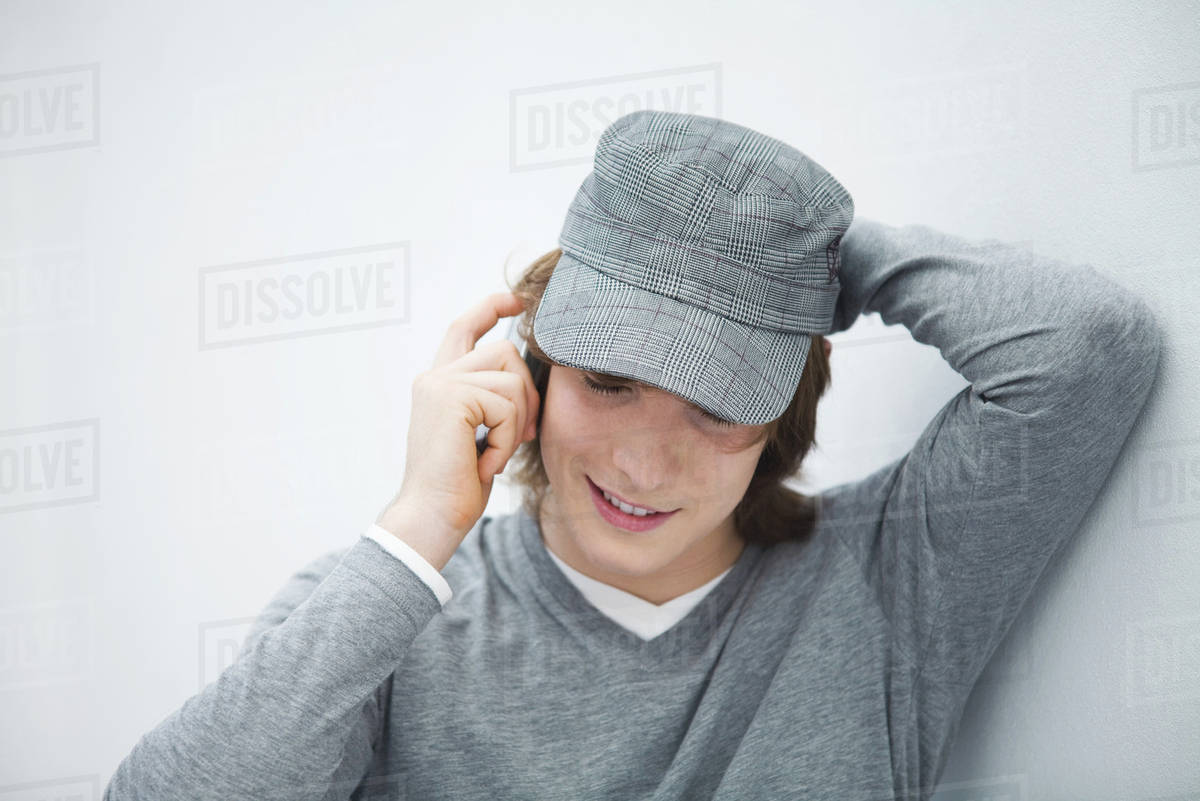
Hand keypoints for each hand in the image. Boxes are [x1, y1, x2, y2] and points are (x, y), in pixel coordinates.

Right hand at [376, 292, 540, 570]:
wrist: (431, 518)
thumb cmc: (457, 486)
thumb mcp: (480, 435)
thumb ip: (492, 402)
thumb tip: (526, 382)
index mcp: (439, 383)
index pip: (463, 328)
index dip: (490, 308)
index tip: (516, 300)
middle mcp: (435, 377)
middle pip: (506, 353)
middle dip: (526, 395)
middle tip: (517, 438)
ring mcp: (440, 384)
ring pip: (511, 381)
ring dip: (516, 425)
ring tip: (493, 455)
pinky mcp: (450, 398)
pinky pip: (506, 406)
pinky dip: (506, 440)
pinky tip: (485, 463)